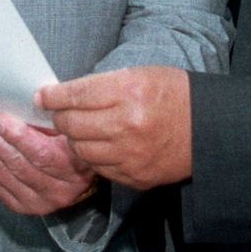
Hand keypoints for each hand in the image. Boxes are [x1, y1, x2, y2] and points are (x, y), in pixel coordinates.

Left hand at [0, 100, 96, 214]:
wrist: (80, 175)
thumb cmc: (73, 142)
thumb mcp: (71, 127)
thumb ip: (50, 117)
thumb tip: (17, 99)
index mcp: (73, 167)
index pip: (40, 153)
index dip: (16, 135)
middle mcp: (57, 189)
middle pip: (15, 162)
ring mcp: (39, 201)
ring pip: (1, 172)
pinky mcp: (23, 206)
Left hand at [36, 66, 191, 190]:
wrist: (208, 130)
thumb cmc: (173, 94)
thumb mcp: (140, 75)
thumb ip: (103, 84)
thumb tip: (66, 94)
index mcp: (129, 92)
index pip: (76, 95)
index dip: (53, 96)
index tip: (42, 96)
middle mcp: (127, 124)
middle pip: (73, 124)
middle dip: (60, 117)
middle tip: (58, 112)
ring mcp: (130, 154)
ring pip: (80, 149)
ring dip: (74, 138)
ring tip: (78, 129)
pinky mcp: (134, 176)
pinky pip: (98, 167)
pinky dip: (92, 156)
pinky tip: (98, 145)